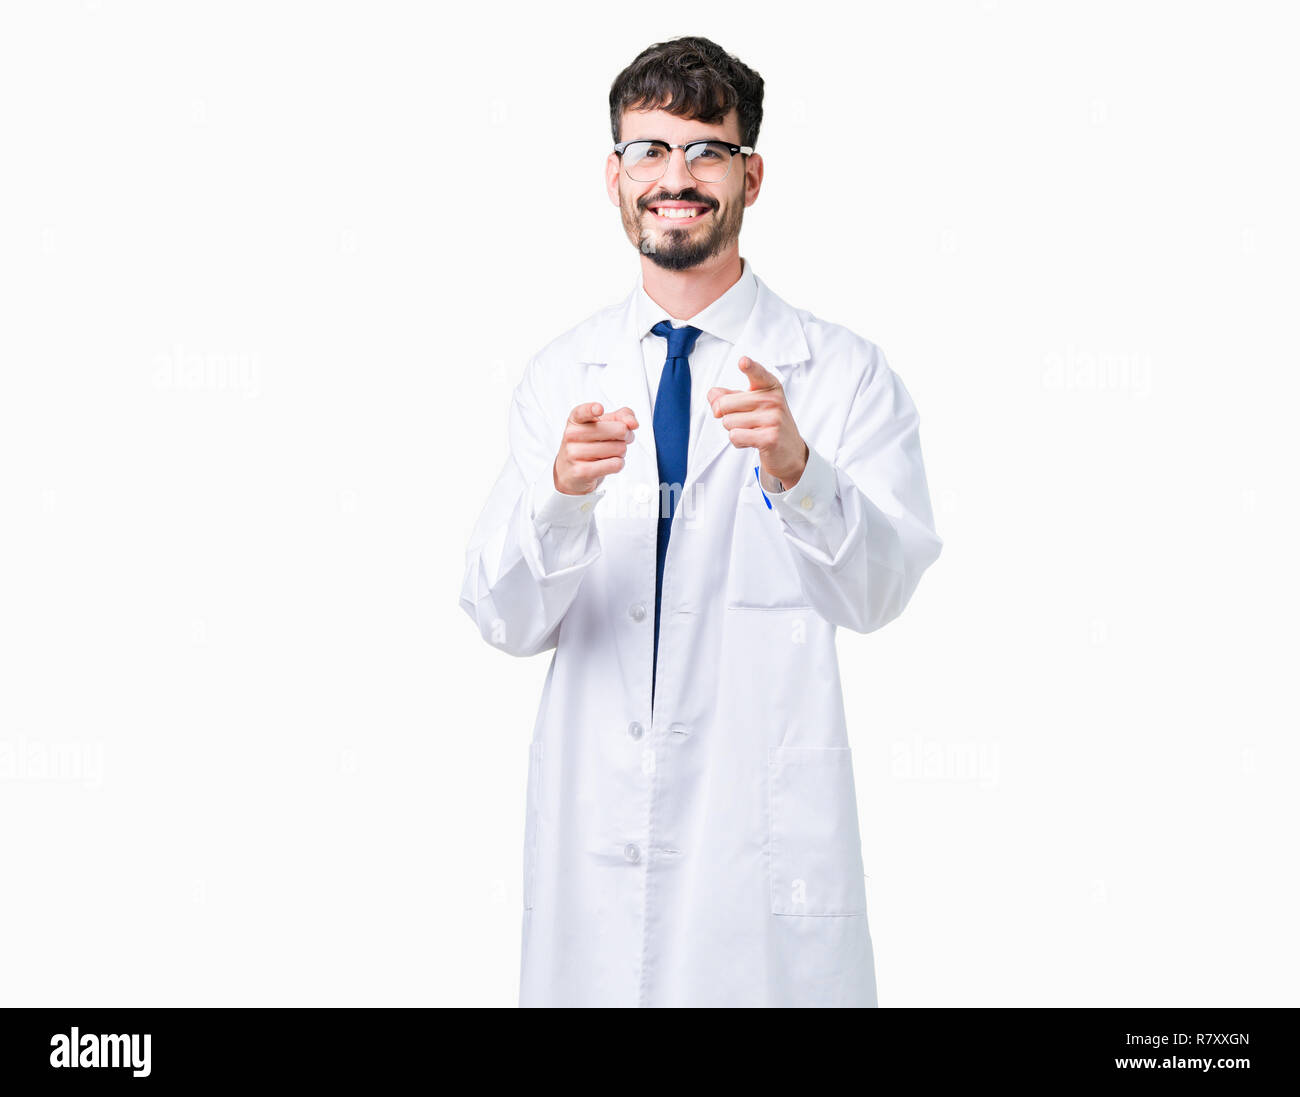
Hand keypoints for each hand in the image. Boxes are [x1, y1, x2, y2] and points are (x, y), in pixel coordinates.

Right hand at [553, 402, 638, 494]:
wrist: (570, 472)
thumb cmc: (590, 444)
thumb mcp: (604, 425)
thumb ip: (622, 416)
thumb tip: (633, 423)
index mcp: (576, 420)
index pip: (583, 412)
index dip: (592, 409)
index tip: (599, 409)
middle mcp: (572, 435)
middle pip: (619, 429)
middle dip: (626, 436)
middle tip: (618, 440)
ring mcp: (574, 453)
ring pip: (619, 448)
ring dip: (621, 452)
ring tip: (609, 454)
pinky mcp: (581, 471)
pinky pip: (615, 464)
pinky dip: (619, 464)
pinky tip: (608, 464)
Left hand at [707, 357, 807, 487]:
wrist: (789, 451)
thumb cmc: (768, 423)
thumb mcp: (751, 404)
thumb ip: (728, 396)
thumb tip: (713, 395)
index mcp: (769, 386)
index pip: (757, 373)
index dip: (749, 366)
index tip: (743, 361)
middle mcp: (773, 400)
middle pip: (725, 404)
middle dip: (726, 415)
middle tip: (745, 420)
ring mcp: (773, 419)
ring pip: (728, 422)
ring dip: (734, 430)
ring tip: (752, 431)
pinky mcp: (769, 438)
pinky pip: (735, 436)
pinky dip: (738, 441)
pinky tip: (752, 440)